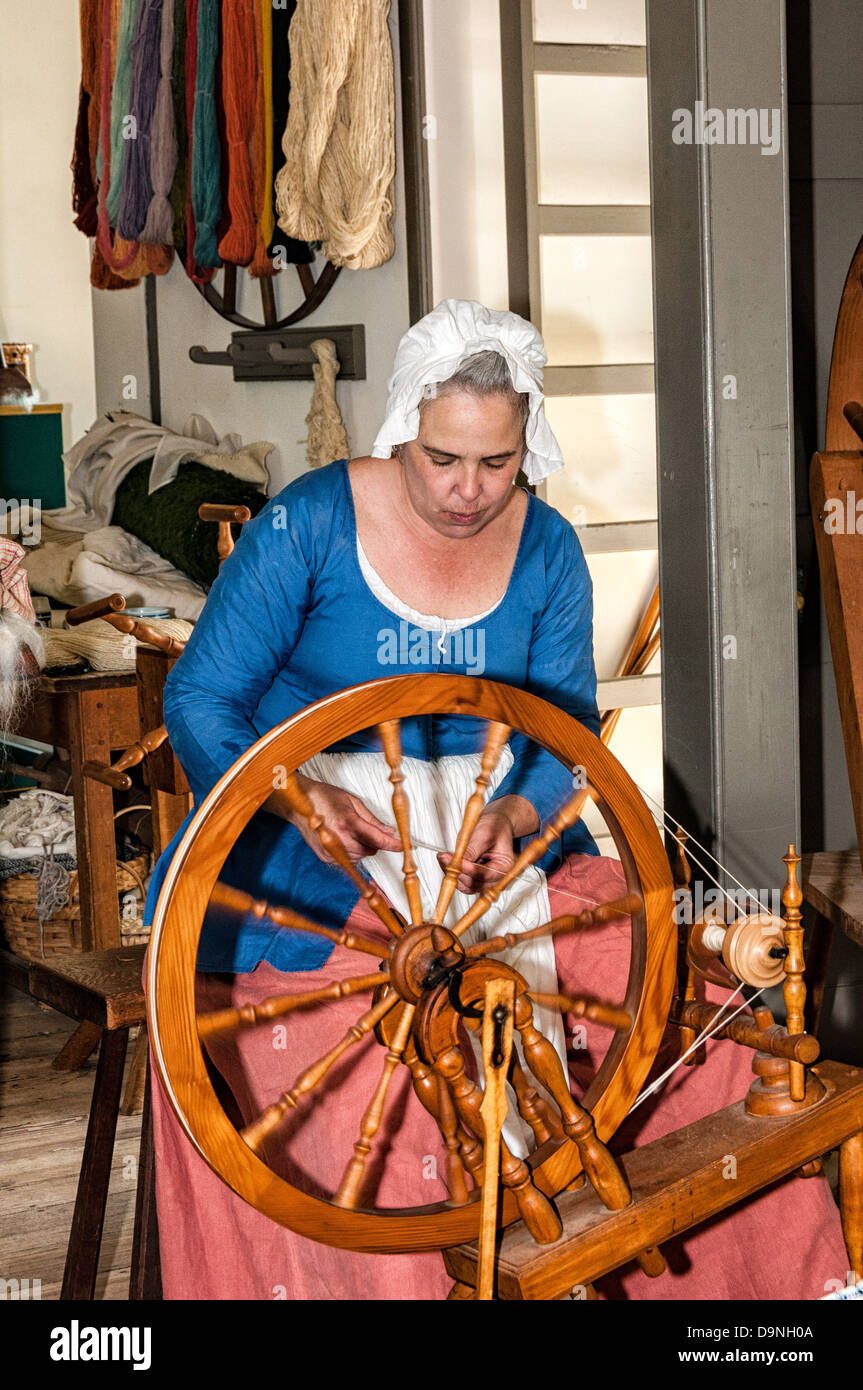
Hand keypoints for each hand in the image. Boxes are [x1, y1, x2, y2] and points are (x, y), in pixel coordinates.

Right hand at [268, 775, 402, 863]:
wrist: (298, 805)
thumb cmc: (324, 798)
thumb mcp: (352, 802)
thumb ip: (372, 820)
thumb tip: (389, 831)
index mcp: (347, 823)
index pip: (377, 839)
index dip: (392, 844)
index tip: (404, 847)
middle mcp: (339, 839)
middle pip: (370, 850)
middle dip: (374, 841)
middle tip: (365, 827)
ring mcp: (331, 851)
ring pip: (361, 857)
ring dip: (363, 846)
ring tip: (351, 830)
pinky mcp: (326, 858)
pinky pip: (349, 860)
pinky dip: (352, 851)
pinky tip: (344, 838)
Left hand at [437, 806, 516, 894]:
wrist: (494, 824)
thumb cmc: (494, 827)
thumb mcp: (484, 834)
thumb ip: (472, 850)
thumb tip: (458, 863)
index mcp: (505, 867)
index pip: (485, 875)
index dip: (468, 869)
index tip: (455, 860)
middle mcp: (496, 877)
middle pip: (474, 884)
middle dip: (458, 872)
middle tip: (445, 858)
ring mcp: (484, 879)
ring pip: (465, 886)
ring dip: (452, 874)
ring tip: (444, 858)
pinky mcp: (474, 877)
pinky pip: (461, 881)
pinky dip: (452, 873)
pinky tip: (447, 861)